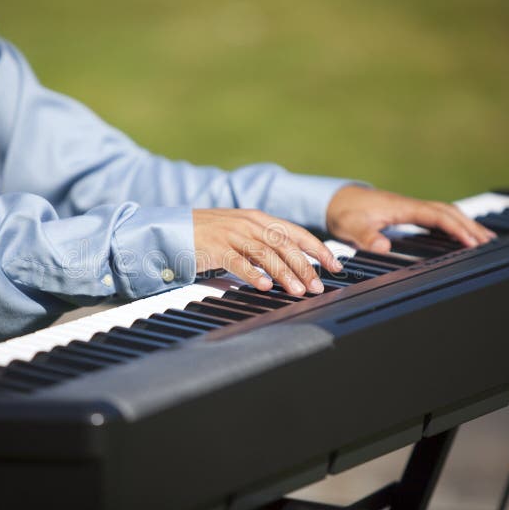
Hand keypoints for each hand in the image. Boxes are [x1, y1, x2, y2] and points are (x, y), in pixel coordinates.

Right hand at [193, 209, 342, 294]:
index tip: (335, 267)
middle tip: (317, 286)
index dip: (318, 249)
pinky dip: (253, 274)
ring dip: (284, 273)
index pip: (296, 233)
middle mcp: (249, 223)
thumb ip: (265, 244)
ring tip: (297, 291)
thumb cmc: (210, 235)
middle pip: (285, 244)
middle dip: (305, 266)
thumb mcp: (242, 233)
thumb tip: (294, 265)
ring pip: (266, 253)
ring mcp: (232, 234)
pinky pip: (238, 261)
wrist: (173, 228)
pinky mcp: (215, 247)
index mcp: (259, 219)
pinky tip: (264, 287)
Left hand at [326, 186, 494, 251]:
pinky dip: (452, 224)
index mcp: (402, 207)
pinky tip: (459, 234)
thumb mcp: (350, 227)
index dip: (456, 228)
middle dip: (470, 226)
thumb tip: (383, 246)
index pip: (436, 215)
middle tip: (489, 243)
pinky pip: (436, 216)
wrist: (333, 200)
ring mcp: (410, 208)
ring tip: (484, 239)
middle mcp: (410, 205)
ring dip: (465, 224)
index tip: (471, 241)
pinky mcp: (407, 212)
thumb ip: (366, 236)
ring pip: (445, 213)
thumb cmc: (343, 212)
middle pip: (448, 212)